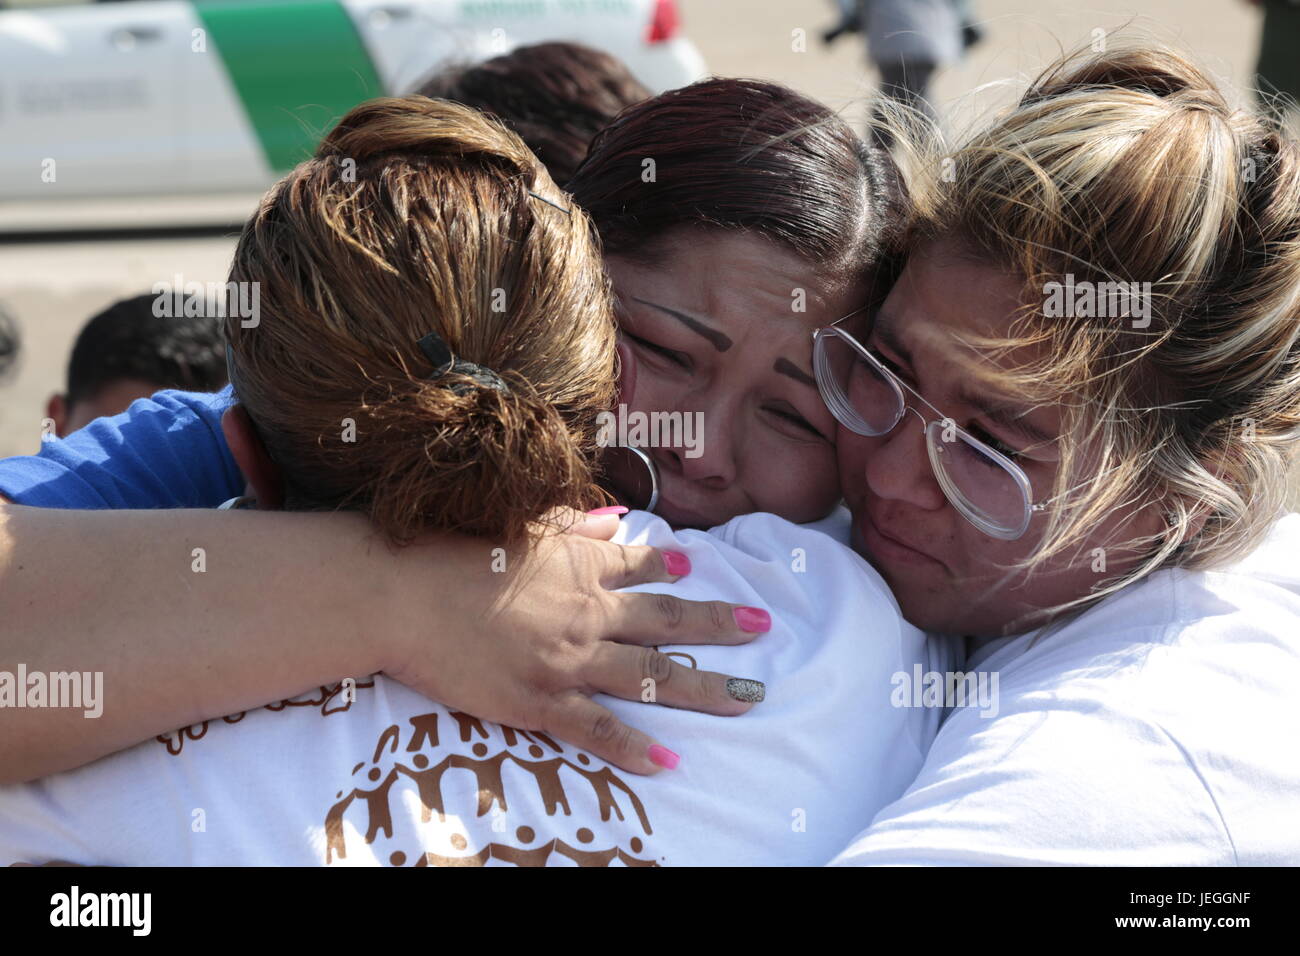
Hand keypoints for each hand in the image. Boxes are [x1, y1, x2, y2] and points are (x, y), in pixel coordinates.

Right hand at [382, 518, 770, 774]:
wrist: (399, 593)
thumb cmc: (448, 554)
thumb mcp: (516, 528)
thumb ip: (571, 526)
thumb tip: (615, 520)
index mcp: (578, 565)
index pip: (639, 567)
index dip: (671, 570)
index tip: (698, 571)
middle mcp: (586, 612)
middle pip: (667, 621)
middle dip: (720, 626)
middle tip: (762, 630)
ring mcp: (567, 659)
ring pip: (651, 676)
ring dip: (706, 687)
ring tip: (749, 696)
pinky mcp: (539, 701)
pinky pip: (597, 729)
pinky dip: (636, 746)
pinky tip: (672, 759)